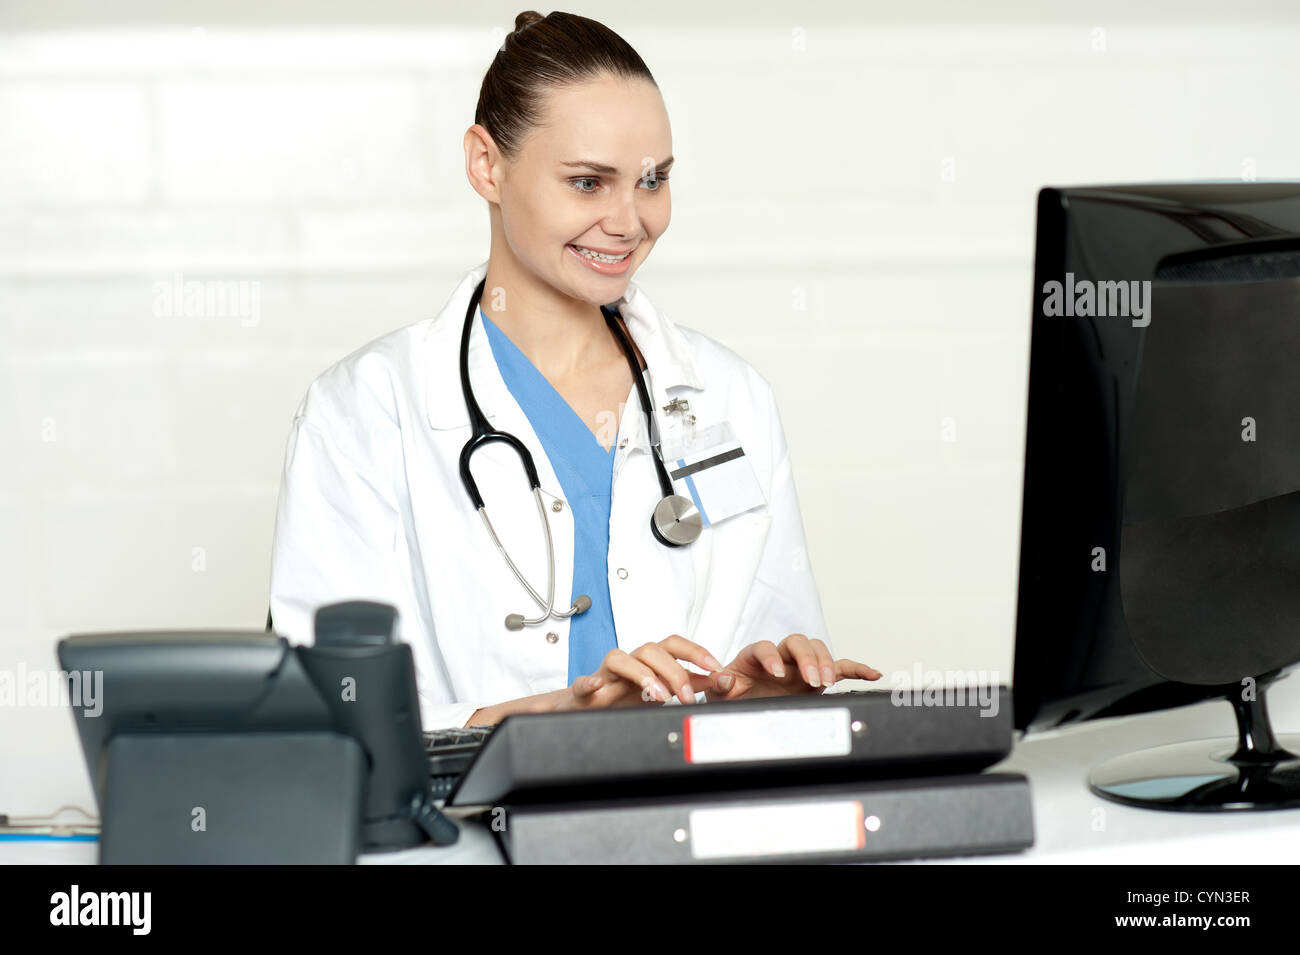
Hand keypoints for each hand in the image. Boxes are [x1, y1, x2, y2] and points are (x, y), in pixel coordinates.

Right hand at [553, 635, 722, 711]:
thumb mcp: (662, 691)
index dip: (695, 652)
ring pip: (619, 658)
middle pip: (650, 650)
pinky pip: (584, 682)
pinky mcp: (585, 690)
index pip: (673, 646)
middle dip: (673, 671)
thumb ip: (688, 684)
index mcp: (649, 661)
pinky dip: (589, 682)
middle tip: (687, 696)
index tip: (715, 667)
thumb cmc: (624, 697)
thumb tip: (716, 678)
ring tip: (659, 696)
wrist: (589, 709)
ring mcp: (607, 674)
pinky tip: (596, 685)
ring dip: (641, 675)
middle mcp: (629, 662)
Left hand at [704, 633, 881, 701]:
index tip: (776, 673)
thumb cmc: (732, 698)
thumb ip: (720, 686)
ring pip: (818, 650)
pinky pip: (839, 668)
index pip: (765, 647)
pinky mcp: (815, 677)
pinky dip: (856, 668)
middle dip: (807, 659)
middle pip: (797, 642)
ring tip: (828, 683)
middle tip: (812, 680)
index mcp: (754, 656)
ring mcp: (799, 666)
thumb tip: (724, 677)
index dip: (772, 657)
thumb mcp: (720, 696)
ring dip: (826, 663)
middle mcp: (779, 656)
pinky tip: (872, 673)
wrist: (743, 708)